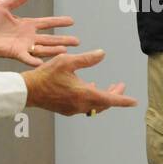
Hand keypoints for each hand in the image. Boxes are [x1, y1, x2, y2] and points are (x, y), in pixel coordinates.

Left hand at [0, 0, 80, 66]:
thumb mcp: (3, 5)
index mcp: (26, 24)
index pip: (46, 23)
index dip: (58, 21)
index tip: (71, 21)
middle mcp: (28, 36)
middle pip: (49, 38)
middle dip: (63, 39)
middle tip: (77, 41)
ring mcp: (23, 46)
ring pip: (43, 48)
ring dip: (54, 50)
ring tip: (67, 51)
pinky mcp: (16, 53)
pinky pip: (28, 57)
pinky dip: (35, 60)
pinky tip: (44, 62)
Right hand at [22, 50, 138, 116]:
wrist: (28, 91)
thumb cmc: (46, 75)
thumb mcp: (67, 61)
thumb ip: (86, 59)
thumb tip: (102, 54)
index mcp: (84, 94)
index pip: (110, 99)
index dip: (124, 100)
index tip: (134, 102)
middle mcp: (81, 105)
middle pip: (104, 103)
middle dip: (115, 95)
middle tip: (120, 86)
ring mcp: (73, 109)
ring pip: (95, 106)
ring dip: (103, 97)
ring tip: (106, 87)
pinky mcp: (66, 110)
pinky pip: (85, 107)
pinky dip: (91, 98)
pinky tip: (88, 88)